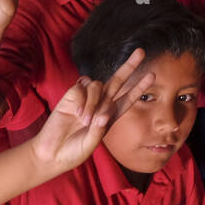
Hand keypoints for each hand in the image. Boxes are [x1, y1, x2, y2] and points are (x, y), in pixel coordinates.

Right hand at [30, 49, 152, 174]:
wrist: (51, 154)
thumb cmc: (73, 152)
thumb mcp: (89, 145)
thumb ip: (98, 131)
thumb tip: (104, 114)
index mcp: (109, 116)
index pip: (128, 99)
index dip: (139, 87)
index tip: (152, 75)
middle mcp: (100, 104)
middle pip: (117, 81)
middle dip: (129, 66)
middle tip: (141, 51)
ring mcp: (85, 99)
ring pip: (98, 85)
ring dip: (94, 102)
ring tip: (85, 120)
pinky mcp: (71, 96)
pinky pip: (81, 87)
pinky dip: (82, 99)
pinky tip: (77, 113)